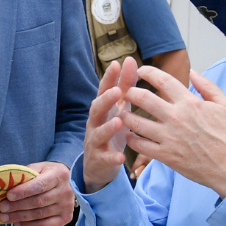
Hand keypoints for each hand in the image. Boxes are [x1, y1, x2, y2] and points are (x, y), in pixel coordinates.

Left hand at [0, 161, 74, 225]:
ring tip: (5, 217)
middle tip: (2, 208)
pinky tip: (17, 223)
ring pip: (40, 215)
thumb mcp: (37, 168)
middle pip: (39, 202)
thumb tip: (5, 186)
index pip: (40, 185)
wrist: (64, 183)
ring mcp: (67, 206)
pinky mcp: (66, 218)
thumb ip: (25, 175)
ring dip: (20, 217)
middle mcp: (66, 191)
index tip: (8, 196)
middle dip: (17, 206)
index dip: (23, 192)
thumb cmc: (45, 174)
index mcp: (59, 175)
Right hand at [81, 58, 139, 192]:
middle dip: (105, 100)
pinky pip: (104, 158)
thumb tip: (130, 60)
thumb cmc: (112, 131)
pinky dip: (112, 157)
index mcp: (102, 110)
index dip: (108, 78)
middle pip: (96, 109)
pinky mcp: (99, 160)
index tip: (116, 64)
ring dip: (107, 127)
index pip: (103, 91)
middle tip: (117, 91)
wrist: (99, 164)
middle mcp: (95, 123)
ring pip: (98, 133)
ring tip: (118, 121)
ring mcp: (95, 142)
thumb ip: (125, 86)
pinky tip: (121, 157)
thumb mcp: (119, 108)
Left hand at [122, 67, 225, 196]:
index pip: (163, 80)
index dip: (148, 72)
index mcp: (190, 103)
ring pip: (136, 122)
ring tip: (123, 114)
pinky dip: (131, 139)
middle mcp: (176, 117)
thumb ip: (208, 86)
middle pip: (143, 98)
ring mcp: (169, 137)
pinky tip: (129, 136)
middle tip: (125, 92)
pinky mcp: (165, 155)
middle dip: (130, 91)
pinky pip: (140, 145)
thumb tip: (192, 73)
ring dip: (126, 116)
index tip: (141, 70)